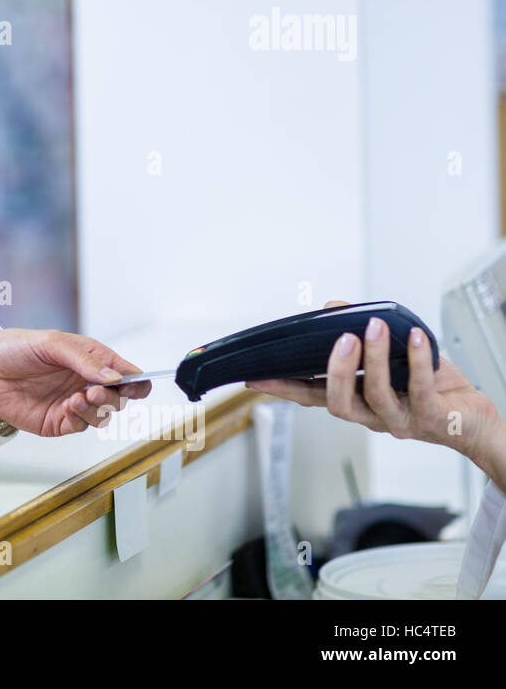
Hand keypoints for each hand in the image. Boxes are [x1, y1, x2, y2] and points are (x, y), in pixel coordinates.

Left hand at [0, 328, 151, 436]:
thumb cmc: (15, 348)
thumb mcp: (52, 343)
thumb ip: (84, 360)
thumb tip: (114, 377)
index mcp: (90, 360)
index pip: (125, 373)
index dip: (137, 381)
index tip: (136, 383)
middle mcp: (85, 383)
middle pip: (119, 398)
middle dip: (115, 396)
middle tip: (96, 390)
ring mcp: (73, 404)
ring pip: (104, 415)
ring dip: (98, 408)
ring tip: (79, 397)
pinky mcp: (57, 422)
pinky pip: (80, 425)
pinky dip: (81, 418)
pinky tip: (69, 406)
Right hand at [245, 299, 504, 472]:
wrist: (475, 422)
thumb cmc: (433, 389)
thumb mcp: (391, 357)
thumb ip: (360, 333)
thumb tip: (334, 308)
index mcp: (355, 402)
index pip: (310, 395)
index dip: (283, 388)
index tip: (256, 378)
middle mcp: (371, 415)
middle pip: (338, 402)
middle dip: (335, 370)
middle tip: (340, 339)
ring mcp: (399, 419)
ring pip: (375, 395)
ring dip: (373, 359)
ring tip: (373, 328)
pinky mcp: (430, 418)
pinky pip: (419, 390)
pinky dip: (414, 360)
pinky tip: (413, 337)